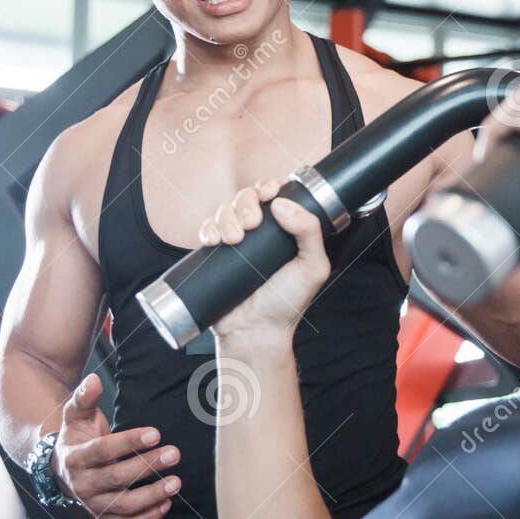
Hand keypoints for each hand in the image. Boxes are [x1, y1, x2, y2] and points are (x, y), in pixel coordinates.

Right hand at [55, 373, 180, 518]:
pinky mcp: (105, 517)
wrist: (62, 470)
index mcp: (76, 458)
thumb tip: (92, 380)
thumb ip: (84, 397)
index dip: (129, 442)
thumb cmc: (76, 438)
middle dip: (147, 466)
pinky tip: (166, 504)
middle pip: (117, 478)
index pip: (103, 451)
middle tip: (174, 454)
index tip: (155, 434)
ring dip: (152, 495)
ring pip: (124, 505)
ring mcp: (94, 504)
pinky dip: (147, 518)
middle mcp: (83, 484)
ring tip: (176, 482)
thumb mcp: (76, 416)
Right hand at [202, 180, 331, 345]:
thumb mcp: (313, 266)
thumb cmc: (288, 302)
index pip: (273, 195)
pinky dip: (207, 228)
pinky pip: (206, 229)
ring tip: (234, 239)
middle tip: (251, 224)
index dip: (267, 187)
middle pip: (246, 198)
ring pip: (225, 210)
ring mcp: (235, 242)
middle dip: (245, 202)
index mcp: (283, 229)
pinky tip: (214, 240)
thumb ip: (309, 231)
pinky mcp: (214, 255)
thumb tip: (281, 204)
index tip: (268, 194)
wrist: (256, 331)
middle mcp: (259, 232)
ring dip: (227, 216)